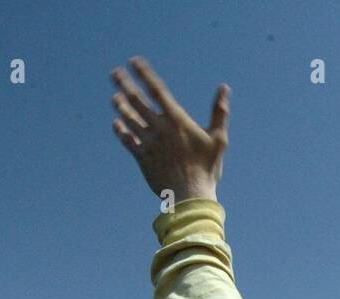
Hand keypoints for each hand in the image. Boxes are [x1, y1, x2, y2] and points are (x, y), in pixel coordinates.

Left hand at [111, 56, 229, 204]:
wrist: (191, 196)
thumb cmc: (207, 168)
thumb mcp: (218, 138)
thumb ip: (219, 112)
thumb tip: (224, 88)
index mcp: (177, 120)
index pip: (157, 90)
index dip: (144, 74)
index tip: (134, 62)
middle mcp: (159, 129)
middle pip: (138, 102)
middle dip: (125, 85)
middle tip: (115, 73)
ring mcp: (149, 144)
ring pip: (130, 120)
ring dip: (121, 107)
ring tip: (115, 98)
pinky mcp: (143, 159)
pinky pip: (129, 142)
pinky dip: (122, 132)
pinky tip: (117, 124)